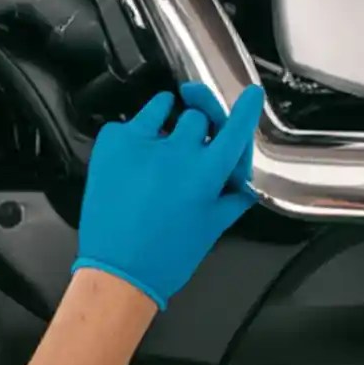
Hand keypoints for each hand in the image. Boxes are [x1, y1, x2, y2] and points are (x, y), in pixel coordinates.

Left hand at [72, 83, 264, 308]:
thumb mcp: (214, 226)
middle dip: (198, 131)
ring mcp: (143, 143)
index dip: (245, 109)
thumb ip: (234, 196)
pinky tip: (135, 159)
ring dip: (168, 125)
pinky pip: (132, 122)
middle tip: (188, 152)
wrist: (118, 270)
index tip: (250, 94)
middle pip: (199, 116)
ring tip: (158, 152)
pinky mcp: (113, 142)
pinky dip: (137, 134)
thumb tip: (243, 179)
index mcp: (208, 172)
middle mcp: (179, 151)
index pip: (235, 128)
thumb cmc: (169, 255)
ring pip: (166, 110)